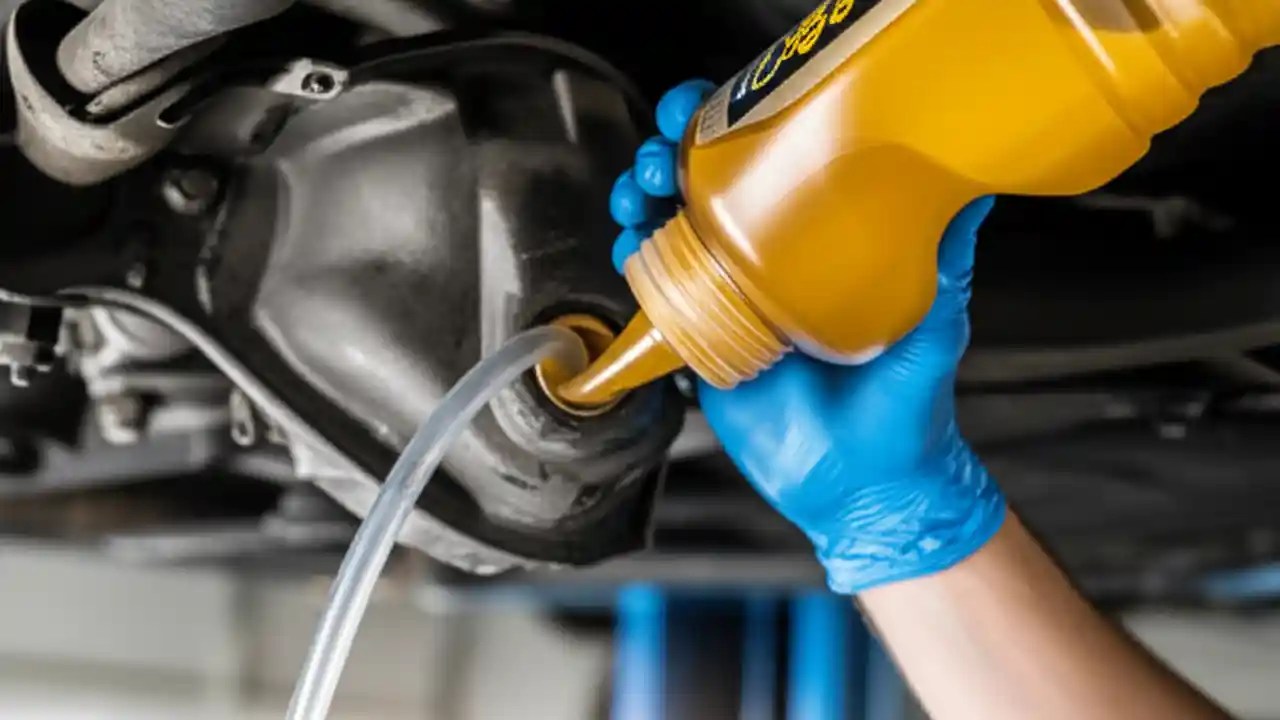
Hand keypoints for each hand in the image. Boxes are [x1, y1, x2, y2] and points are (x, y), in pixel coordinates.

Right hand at [611, 81, 1005, 593]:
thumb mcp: (936, 321)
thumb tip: (976, 188)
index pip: (764, 165)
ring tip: (638, 199)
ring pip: (667, 236)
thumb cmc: (908, 408)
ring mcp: (729, 306)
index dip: (723, 129)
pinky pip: (654, 303)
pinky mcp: (700, 352)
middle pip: (701, 191)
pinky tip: (630, 250)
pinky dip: (634, 270)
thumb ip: (947, 260)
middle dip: (666, 159)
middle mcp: (768, 265)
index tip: (701, 110)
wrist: (868, 489)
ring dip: (640, 205)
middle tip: (659, 157)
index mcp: (815, 244)